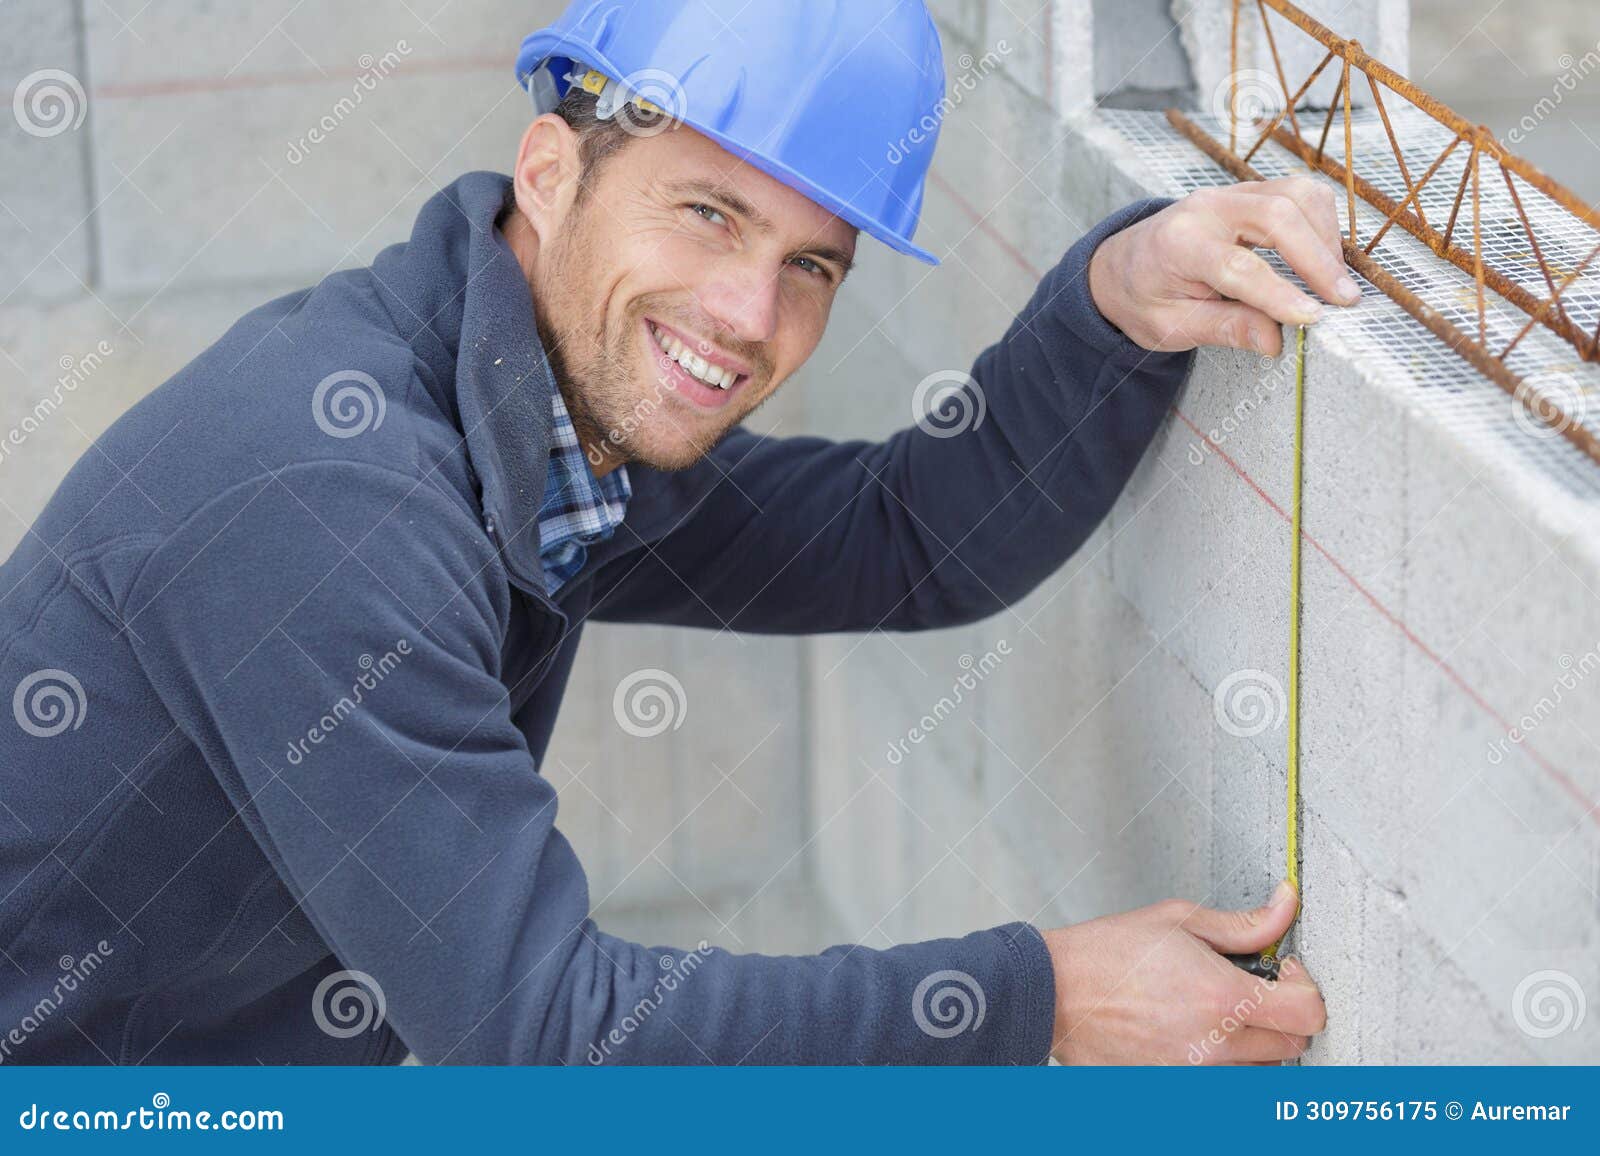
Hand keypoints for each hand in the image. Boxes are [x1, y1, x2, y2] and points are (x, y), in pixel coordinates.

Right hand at [1042, 881, 1325, 1064]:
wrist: (1053, 992)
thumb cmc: (1106, 953)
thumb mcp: (1178, 921)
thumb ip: (1243, 923)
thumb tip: (1286, 907)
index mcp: (1222, 998)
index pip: (1308, 1012)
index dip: (1305, 986)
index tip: (1284, 971)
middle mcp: (1214, 1046)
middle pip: (1292, 1046)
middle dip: (1283, 1014)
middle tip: (1252, 988)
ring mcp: (1195, 1075)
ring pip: (1261, 1069)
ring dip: (1255, 1042)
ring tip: (1218, 1010)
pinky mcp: (1176, 1088)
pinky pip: (1223, 1082)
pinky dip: (1222, 1061)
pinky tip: (1195, 1031)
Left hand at [1088, 177, 1361, 355]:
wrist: (1121, 264)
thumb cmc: (1143, 296)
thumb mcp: (1170, 326)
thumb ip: (1223, 328)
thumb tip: (1275, 340)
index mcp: (1178, 243)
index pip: (1238, 265)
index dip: (1280, 294)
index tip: (1313, 318)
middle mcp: (1206, 208)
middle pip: (1277, 216)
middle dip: (1317, 259)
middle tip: (1344, 300)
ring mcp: (1229, 193)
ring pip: (1295, 195)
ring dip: (1325, 237)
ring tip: (1336, 282)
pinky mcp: (1249, 192)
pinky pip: (1297, 193)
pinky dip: (1320, 222)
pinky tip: (1323, 258)